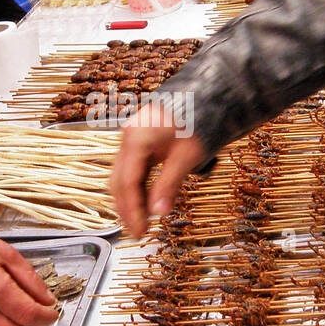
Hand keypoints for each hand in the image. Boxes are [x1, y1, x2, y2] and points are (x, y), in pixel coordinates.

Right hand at [110, 107, 208, 238]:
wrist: (206, 93)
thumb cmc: (199, 119)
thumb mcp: (187, 155)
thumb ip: (169, 184)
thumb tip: (158, 212)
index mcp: (136, 139)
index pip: (127, 183)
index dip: (132, 210)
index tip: (140, 231)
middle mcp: (128, 137)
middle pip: (118, 180)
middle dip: (126, 208)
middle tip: (138, 232)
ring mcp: (132, 137)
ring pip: (122, 175)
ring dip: (130, 199)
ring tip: (141, 220)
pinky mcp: (140, 139)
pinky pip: (132, 167)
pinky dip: (136, 186)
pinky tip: (145, 200)